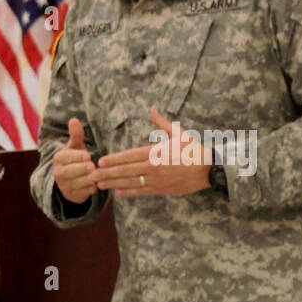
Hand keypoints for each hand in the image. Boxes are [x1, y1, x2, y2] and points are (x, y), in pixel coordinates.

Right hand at [52, 117, 98, 203]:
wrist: (72, 179)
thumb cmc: (76, 158)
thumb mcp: (76, 146)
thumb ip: (76, 134)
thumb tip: (74, 119)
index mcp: (59, 158)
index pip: (67, 157)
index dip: (77, 157)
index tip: (88, 156)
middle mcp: (58, 173)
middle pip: (69, 172)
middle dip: (82, 169)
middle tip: (92, 166)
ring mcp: (64, 186)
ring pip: (76, 184)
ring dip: (87, 180)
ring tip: (96, 175)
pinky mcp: (72, 196)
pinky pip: (82, 193)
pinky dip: (89, 190)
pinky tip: (96, 185)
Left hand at [95, 106, 211, 197]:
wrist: (208, 169)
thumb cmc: (192, 150)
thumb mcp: (178, 133)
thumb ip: (161, 122)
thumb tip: (152, 108)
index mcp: (156, 152)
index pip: (129, 155)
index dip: (113, 159)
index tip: (100, 161)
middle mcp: (154, 167)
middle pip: (126, 170)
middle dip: (108, 173)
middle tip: (93, 174)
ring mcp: (157, 180)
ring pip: (131, 183)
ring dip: (114, 183)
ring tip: (100, 184)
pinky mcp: (162, 190)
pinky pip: (141, 192)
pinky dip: (129, 192)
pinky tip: (118, 192)